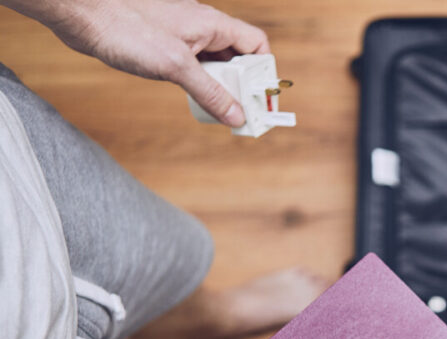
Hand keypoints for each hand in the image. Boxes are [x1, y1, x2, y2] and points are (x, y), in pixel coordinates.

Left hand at [6, 0, 268, 125]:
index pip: (256, 45)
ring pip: (215, 64)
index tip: (261, 97)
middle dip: (243, 85)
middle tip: (241, 113)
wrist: (82, 12)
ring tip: (220, 111)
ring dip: (220, 87)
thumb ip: (211, 93)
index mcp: (213, 24)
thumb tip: (237, 116)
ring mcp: (183, 36)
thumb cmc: (127, 27)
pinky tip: (193, 98)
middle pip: (238, 58)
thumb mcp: (176, 67)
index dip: (263, 71)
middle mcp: (202, 28)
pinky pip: (194, 66)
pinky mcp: (164, 45)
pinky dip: (200, 84)